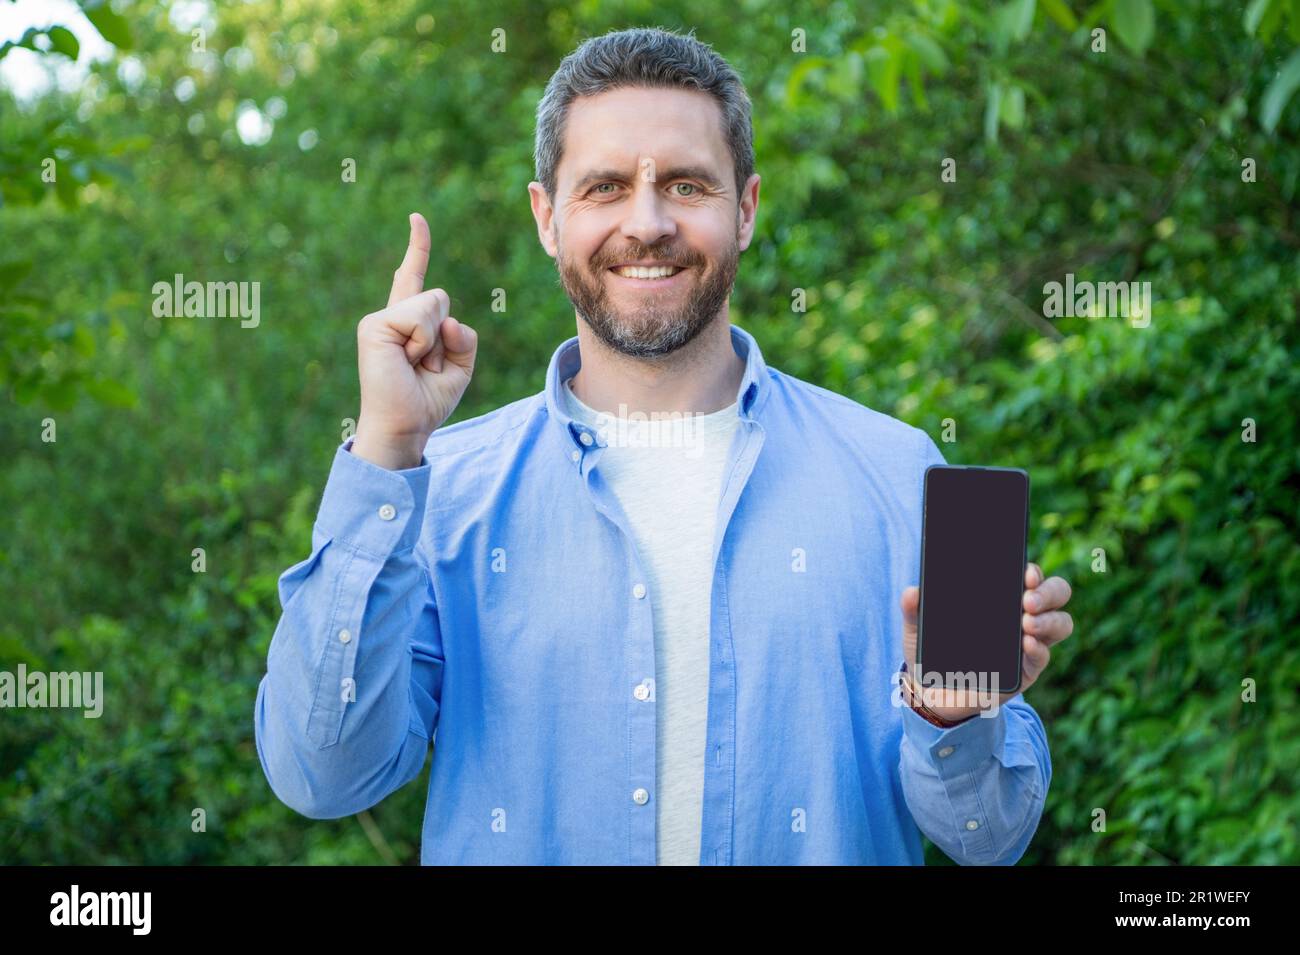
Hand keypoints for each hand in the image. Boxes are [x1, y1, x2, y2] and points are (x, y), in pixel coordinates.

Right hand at [352, 212, 477, 469]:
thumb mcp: (460, 369)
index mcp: (408, 324)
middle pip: (440, 299)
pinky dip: (424, 343)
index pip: (414, 279)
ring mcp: (380, 320)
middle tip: (424, 368)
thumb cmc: (426, 401)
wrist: (404, 426)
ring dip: (434, 343)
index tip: (417, 219)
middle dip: (446, 336)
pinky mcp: (374, 326)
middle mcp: (391, 317)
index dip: (417, 248)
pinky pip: (421, 319)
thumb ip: (464, 338)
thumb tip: (449, 319)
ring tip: (414, 366)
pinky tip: (407, 361)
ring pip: (433, 305)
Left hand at [899, 561, 1073, 721]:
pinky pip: (1043, 656)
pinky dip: (1039, 649)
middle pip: (1055, 594)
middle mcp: (1023, 614)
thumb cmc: (931, 651)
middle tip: (1027, 599)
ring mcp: (1028, 642)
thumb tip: (912, 592)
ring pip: (1060, 623)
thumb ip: (913, 609)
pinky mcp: (1027, 669)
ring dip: (1049, 620)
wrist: (933, 693)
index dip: (1032, 571)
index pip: (1028, 575)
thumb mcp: (918, 628)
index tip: (1025, 573)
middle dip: (1048, 592)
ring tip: (1027, 623)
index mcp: (1001, 597)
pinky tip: (1027, 643)